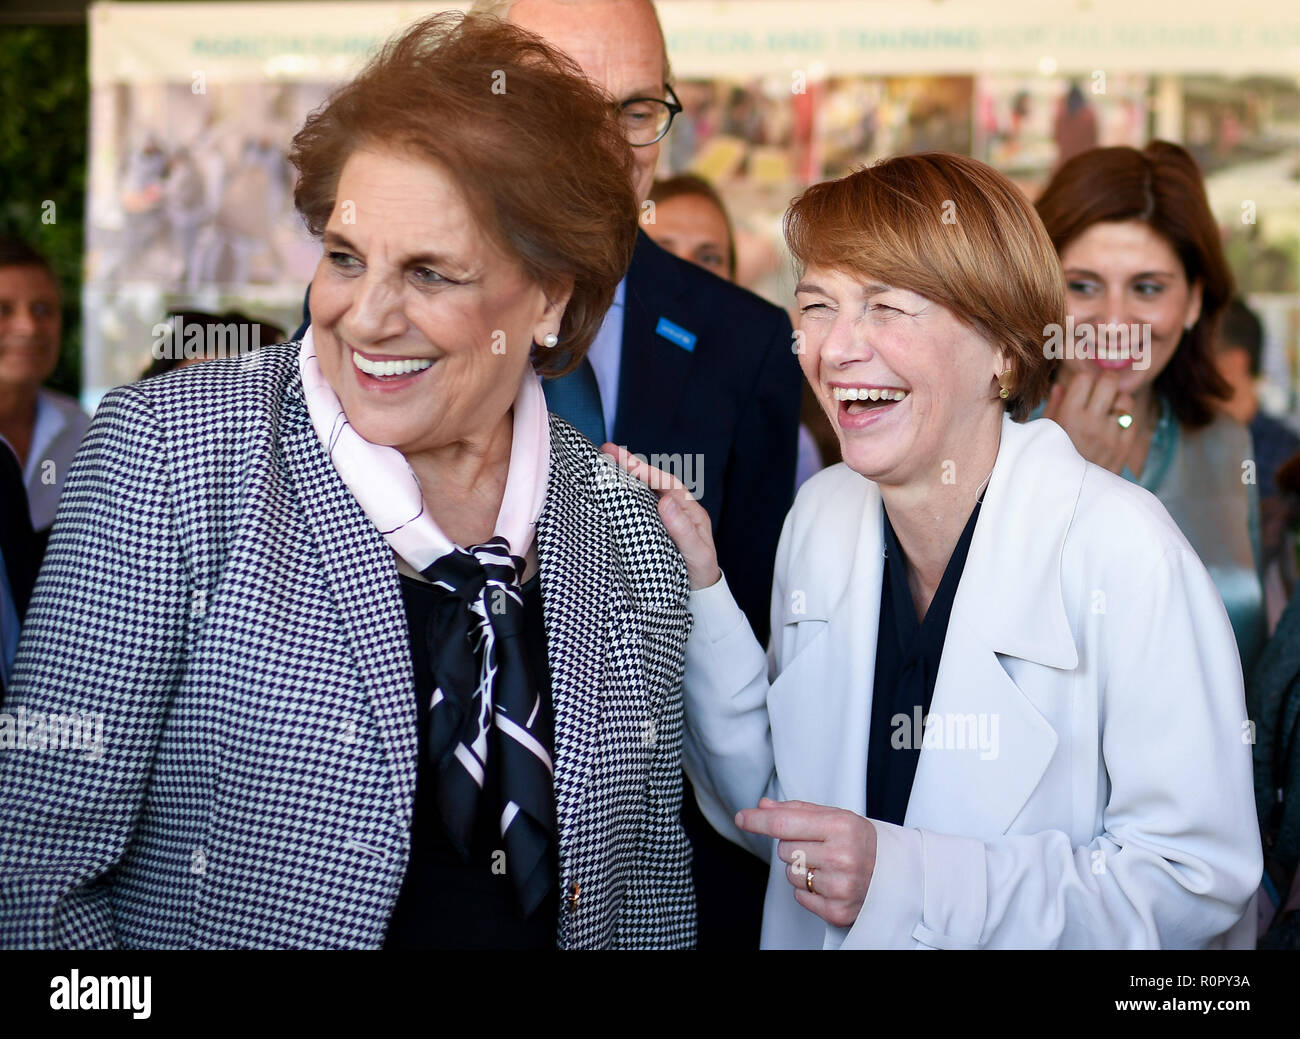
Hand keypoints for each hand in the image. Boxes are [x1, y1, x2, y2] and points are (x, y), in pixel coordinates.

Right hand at [600, 442, 720, 589]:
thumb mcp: (696, 552)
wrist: (699, 592)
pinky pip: (635, 507)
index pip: (664, 482)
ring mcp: (660, 516)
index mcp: (688, 507)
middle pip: (649, 481)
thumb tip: (664, 500)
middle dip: (628, 465)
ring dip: (623, 477)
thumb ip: (682, 529)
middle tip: (606, 450)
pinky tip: (606, 492)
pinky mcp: (650, 527)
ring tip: (601, 462)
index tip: (624, 460)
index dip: (643, 469)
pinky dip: (621, 497)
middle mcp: (674, 507)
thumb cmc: (701, 571)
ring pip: (640, 491)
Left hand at [736, 797, 876, 927]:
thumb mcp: (834, 817)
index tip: (742, 817)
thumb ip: (796, 811)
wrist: (894, 874)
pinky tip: (830, 883)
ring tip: (827, 866)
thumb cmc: (860, 841)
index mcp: (840, 826)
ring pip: (790, 875)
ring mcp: (840, 886)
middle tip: (819, 848)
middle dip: (794, 847)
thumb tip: (763, 806)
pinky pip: (799, 898)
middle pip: (784, 850)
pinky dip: (809, 892)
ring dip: (801, 870)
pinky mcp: (837, 910)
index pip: (785, 823)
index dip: (759, 820)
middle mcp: (841, 856)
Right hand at [1041, 370, 1138, 474]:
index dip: (1083, 381)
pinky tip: (1110, 430)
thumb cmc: (1050, 462)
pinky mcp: (1124, 448)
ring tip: (1105, 413)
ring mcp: (1111, 435)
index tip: (1080, 389)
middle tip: (1098, 392)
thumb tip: (1060, 387)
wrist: (1068, 497)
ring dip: (1116, 402)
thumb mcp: (1044, 434)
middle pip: (1110, 381)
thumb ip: (1053, 407)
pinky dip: (1123, 423)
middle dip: (1104, 383)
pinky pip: (1132, 421)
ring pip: (1125, 400)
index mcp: (1068, 416)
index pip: (1085, 378)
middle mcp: (1092, 422)